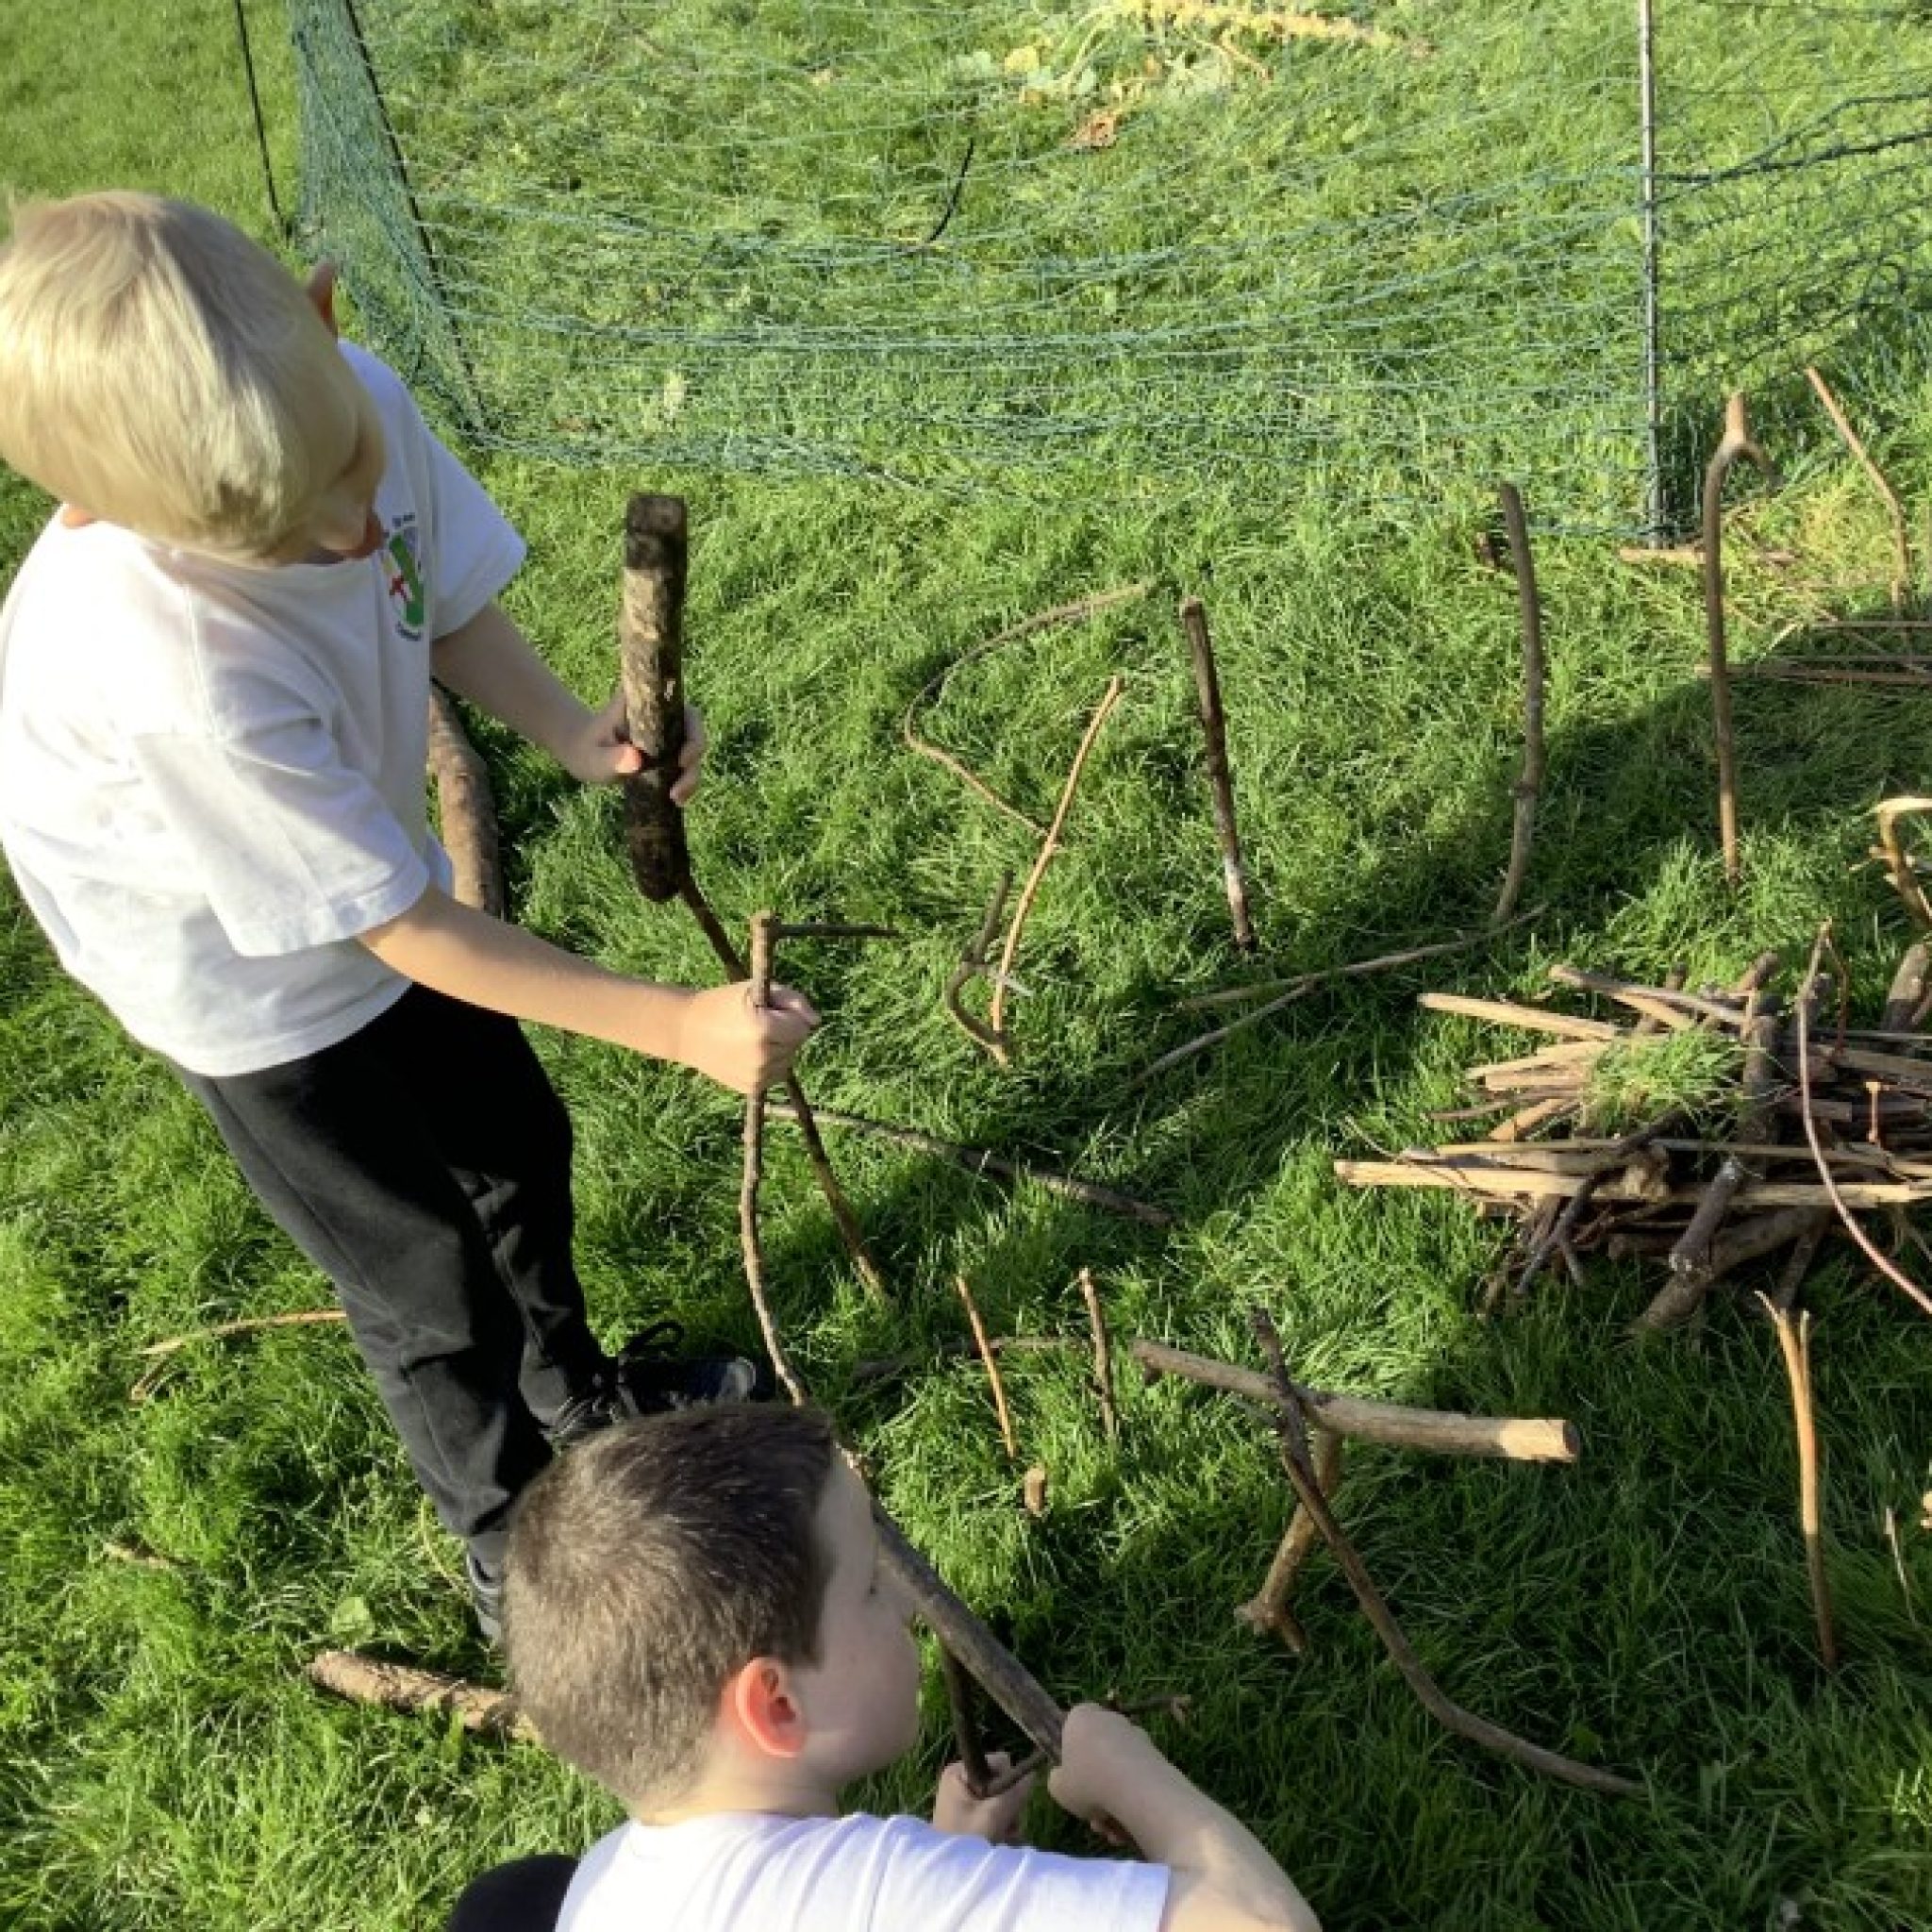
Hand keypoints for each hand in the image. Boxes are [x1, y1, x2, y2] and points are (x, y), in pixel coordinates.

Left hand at [565, 697, 705, 801]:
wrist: (584, 754)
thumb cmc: (586, 750)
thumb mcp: (594, 756)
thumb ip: (611, 758)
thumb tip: (636, 760)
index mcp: (645, 703)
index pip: (679, 706)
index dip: (692, 728)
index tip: (682, 757)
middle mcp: (662, 715)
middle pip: (693, 729)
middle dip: (694, 757)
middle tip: (679, 787)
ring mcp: (668, 733)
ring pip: (693, 750)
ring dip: (692, 775)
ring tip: (676, 798)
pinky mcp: (669, 751)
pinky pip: (687, 765)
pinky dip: (686, 782)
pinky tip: (676, 799)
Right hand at [670, 980, 818, 1094]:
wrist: (687, 1031)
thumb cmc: (723, 1003)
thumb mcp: (756, 990)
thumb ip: (793, 1000)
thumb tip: (816, 1021)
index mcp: (764, 1030)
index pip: (803, 1027)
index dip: (789, 1014)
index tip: (768, 1009)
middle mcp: (763, 1057)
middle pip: (797, 1043)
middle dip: (785, 1031)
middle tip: (757, 1022)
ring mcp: (757, 1076)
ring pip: (789, 1060)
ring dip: (780, 1048)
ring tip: (752, 1037)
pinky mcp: (751, 1088)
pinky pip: (777, 1074)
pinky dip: (771, 1063)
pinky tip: (750, 1052)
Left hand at [933, 1756, 1034, 1842]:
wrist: (947, 1872)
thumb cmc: (966, 1839)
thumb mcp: (993, 1816)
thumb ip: (1014, 1794)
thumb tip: (1031, 1775)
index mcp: (960, 1772)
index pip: (999, 1762)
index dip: (1008, 1782)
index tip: (1004, 1805)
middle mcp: (961, 1779)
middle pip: (1001, 1780)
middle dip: (1009, 1804)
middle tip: (1007, 1825)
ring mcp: (964, 1796)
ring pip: (1000, 1797)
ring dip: (1007, 1816)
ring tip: (1005, 1835)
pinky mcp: (968, 1812)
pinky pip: (993, 1809)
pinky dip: (1000, 1823)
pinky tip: (1001, 1837)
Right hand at [1046, 1704, 1157, 1831]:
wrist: (1138, 1790)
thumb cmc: (1089, 1783)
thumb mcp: (1058, 1788)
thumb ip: (1057, 1780)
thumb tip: (1064, 1777)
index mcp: (1081, 1717)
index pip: (1072, 1725)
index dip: (1071, 1754)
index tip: (1073, 1779)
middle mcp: (1110, 1718)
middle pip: (1097, 1753)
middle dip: (1095, 1787)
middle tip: (1093, 1816)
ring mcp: (1135, 1735)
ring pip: (1117, 1771)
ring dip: (1113, 1802)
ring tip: (1111, 1830)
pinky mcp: (1156, 1753)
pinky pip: (1137, 1778)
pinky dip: (1132, 1800)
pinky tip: (1128, 1826)